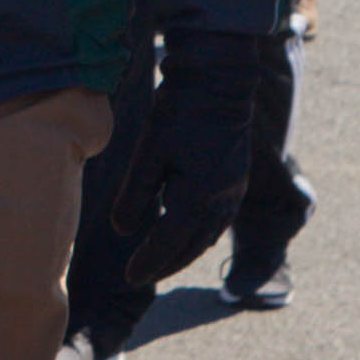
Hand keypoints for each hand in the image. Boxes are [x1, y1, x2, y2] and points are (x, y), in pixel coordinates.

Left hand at [105, 29, 277, 288]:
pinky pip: (217, 220)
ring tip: (160, 262)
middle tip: (141, 277)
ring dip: (185, 252)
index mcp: (199, 197)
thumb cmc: (180, 112)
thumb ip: (134, 195)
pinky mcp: (236, 180)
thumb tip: (123, 231)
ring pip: (208, 235)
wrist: (218, 81)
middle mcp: (222, 200)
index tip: (130, 278)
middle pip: (192, 246)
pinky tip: (184, 233)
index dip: (148, 262)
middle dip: (167, 264)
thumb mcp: (148, 152)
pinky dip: (198, 233)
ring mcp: (234, 191)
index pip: (169, 243)